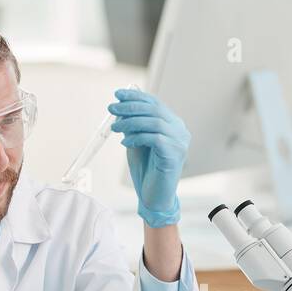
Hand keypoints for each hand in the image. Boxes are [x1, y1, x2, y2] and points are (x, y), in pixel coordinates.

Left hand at [108, 88, 189, 227]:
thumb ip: (132, 125)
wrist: (154, 196)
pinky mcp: (175, 154)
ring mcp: (180, 142)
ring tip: (115, 128)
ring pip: (154, 122)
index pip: (155, 104)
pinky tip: (125, 142)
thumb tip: (120, 106)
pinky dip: (137, 137)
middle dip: (130, 107)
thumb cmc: (147, 169)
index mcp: (173, 124)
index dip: (136, 97)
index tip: (118, 95)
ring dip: (130, 122)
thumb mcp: (136, 141)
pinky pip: (155, 139)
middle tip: (111, 108)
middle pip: (154, 110)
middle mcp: (180, 130)